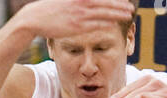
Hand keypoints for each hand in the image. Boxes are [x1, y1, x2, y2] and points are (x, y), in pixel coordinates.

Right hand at [18, 0, 135, 42]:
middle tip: (130, 7)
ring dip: (117, 14)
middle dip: (119, 5)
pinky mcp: (76, 27)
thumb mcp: (64, 1)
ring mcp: (79, 15)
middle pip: (105, 3)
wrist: (35, 18)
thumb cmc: (49, 10)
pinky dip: (105, 23)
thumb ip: (76, 2)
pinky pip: (95, 25)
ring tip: (127, 15)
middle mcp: (81, 3)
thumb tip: (85, 3)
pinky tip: (113, 23)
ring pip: (103, 14)